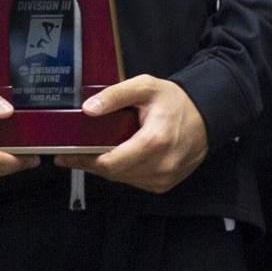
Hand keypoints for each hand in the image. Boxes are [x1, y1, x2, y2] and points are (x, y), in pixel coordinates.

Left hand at [55, 75, 205, 193]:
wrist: (207, 116)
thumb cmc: (175, 101)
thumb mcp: (145, 86)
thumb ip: (115, 95)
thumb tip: (88, 108)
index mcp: (155, 141)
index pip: (111, 162)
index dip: (85, 160)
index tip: (64, 154)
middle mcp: (161, 165)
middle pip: (114, 173)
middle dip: (89, 164)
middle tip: (69, 154)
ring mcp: (165, 178)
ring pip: (123, 179)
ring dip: (104, 169)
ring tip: (86, 154)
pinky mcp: (165, 184)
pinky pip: (135, 181)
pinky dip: (121, 171)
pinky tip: (112, 158)